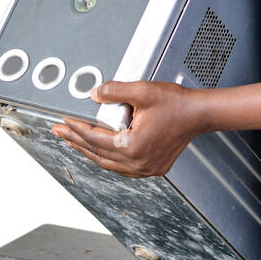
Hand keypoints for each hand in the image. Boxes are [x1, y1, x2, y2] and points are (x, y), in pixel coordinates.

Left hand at [52, 80, 206, 177]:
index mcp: (133, 146)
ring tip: (76, 141)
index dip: (76, 129)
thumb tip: (95, 94)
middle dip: (76, 141)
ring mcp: (146, 168)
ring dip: (90, 152)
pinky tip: (102, 152)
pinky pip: (122, 168)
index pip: (94, 138)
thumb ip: (116, 91)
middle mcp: (138, 162)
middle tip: (61, 132)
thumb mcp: (144, 92)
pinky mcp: (152, 168)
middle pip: (97, 153)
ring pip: (108, 164)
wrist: (199, 114)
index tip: (64, 121)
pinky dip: (108, 159)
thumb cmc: (177, 104)